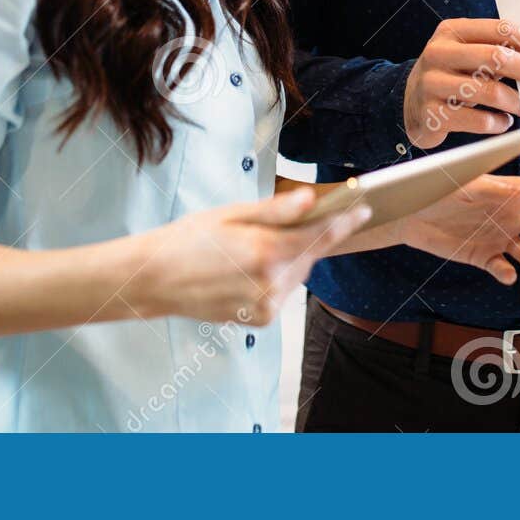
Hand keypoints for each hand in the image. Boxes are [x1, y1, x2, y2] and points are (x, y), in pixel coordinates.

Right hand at [131, 188, 372, 325]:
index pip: (319, 234)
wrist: (156, 279)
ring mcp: (266, 305)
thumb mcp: (231, 214)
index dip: (344, 220)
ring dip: (294, 257)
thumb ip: (275, 210)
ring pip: (299, 274)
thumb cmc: (188, 239)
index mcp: (264, 251)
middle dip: (314, 236)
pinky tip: (254, 266)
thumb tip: (311, 200)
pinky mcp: (261, 319)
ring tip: (265, 243)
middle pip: (311, 254)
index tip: (363, 209)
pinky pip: (283, 292)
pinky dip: (279, 276)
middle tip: (306, 218)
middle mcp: (270, 283)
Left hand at [400, 171, 519, 284]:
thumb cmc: (436, 187)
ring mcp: (499, 238)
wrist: (407, 214)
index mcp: (511, 191)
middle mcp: (511, 216)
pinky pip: (503, 269)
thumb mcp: (464, 183)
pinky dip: (507, 272)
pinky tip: (506, 273)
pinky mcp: (483, 257)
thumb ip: (495, 189)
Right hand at [403, 18, 519, 148]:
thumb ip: (498, 50)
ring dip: (517, 102)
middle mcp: (439, 52)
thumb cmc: (450, 75)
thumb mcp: (466, 53)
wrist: (408, 103)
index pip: (501, 29)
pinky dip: (498, 123)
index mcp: (452, 31)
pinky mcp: (432, 114)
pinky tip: (503, 122)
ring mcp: (432, 83)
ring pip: (489, 91)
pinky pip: (478, 121)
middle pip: (497, 57)